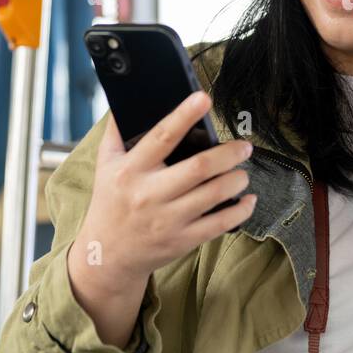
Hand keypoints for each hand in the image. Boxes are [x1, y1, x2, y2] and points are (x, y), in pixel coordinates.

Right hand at [75, 92, 256, 287]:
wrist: (107, 254)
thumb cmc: (111, 202)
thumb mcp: (105, 165)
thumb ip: (117, 132)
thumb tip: (127, 100)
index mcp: (131, 170)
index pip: (161, 137)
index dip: (184, 116)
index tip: (203, 98)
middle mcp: (149, 194)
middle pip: (199, 167)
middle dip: (229, 153)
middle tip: (244, 146)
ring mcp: (168, 220)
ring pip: (215, 193)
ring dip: (237, 179)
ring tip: (242, 172)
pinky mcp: (183, 240)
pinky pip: (220, 223)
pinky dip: (241, 209)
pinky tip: (248, 199)